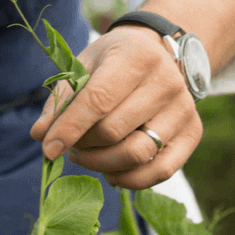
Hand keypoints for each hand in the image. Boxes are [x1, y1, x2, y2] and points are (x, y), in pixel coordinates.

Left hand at [29, 25, 202, 188]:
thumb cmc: (113, 61)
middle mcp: (167, 81)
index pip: (98, 100)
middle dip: (83, 145)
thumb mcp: (84, 66)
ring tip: (85, 155)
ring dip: (102, 164)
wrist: (157, 54)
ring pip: (137, 154)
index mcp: (136, 56)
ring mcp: (185, 108)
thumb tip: (40, 135)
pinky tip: (111, 172)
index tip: (48, 148)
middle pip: (114, 131)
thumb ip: (62, 99)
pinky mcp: (194, 132)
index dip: (69, 128)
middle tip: (69, 145)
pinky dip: (130, 180)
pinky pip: (161, 171)